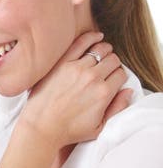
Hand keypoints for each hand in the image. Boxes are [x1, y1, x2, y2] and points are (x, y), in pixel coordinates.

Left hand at [23, 30, 131, 148]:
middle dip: (113, 64)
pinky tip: (96, 37)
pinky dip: (92, 36)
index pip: (121, 74)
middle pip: (113, 60)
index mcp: (104, 93)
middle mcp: (93, 78)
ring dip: (104, 51)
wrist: (41, 127)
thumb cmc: (68, 131)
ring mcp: (76, 68)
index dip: (118, 77)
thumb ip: (117, 108)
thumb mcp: (99, 128)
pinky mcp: (61, 63)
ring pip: (100, 49)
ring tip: (101, 56)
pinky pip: (81, 42)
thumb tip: (128, 91)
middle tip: (106, 69)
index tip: (112, 80)